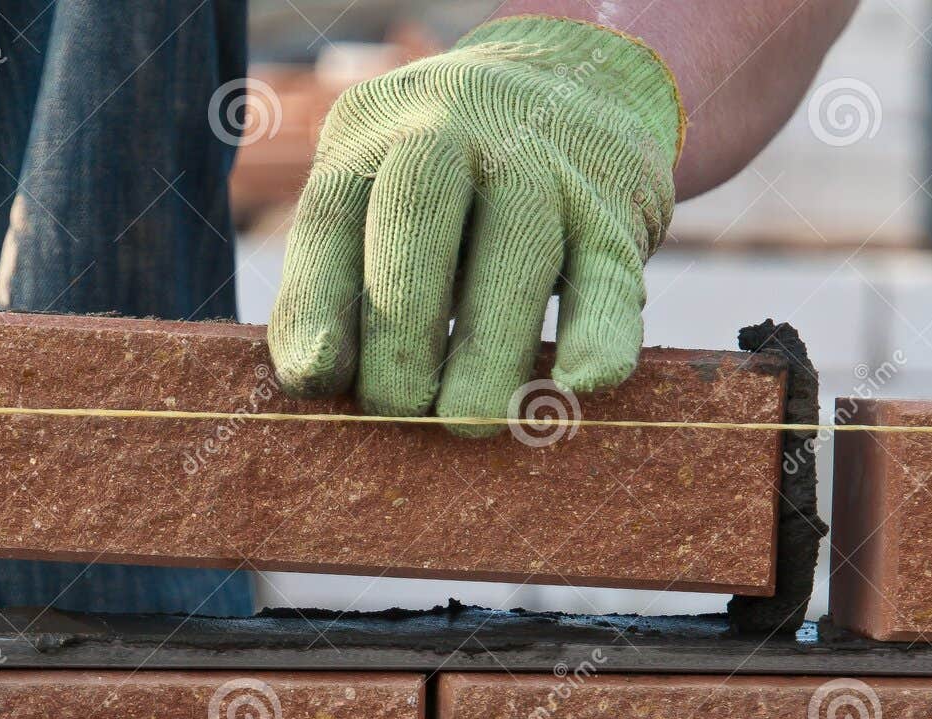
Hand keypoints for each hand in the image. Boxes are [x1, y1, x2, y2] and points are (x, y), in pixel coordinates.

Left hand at [266, 15, 684, 435]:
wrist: (579, 84)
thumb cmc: (446, 188)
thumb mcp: (373, 197)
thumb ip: (336, 279)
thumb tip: (315, 379)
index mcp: (373, 136)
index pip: (329, 215)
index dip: (317, 303)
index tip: (316, 379)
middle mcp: (456, 129)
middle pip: (417, 214)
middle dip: (401, 330)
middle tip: (397, 412)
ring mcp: (545, 165)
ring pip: (516, 250)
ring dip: (489, 351)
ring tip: (469, 421)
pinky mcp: (616, 212)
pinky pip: (609, 280)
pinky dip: (597, 337)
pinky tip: (577, 385)